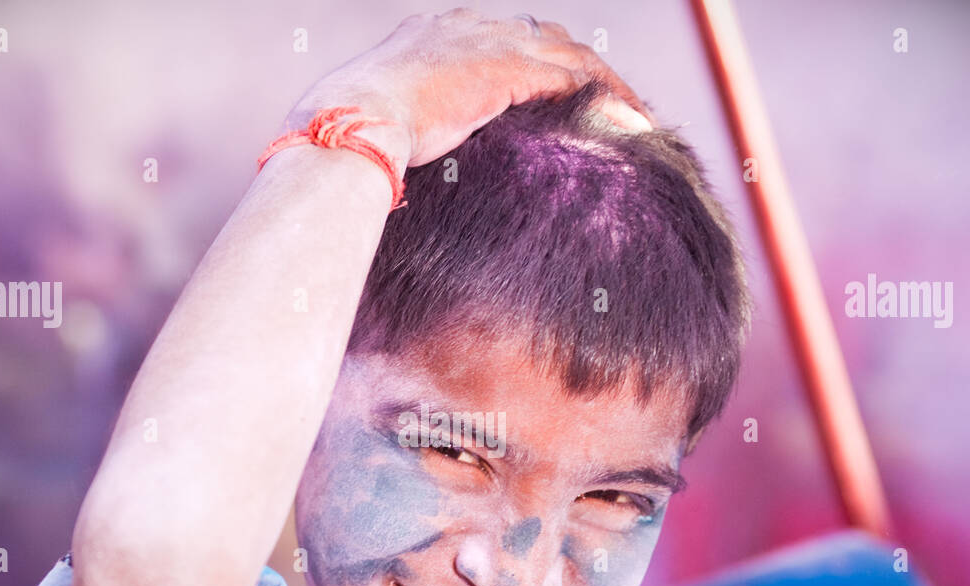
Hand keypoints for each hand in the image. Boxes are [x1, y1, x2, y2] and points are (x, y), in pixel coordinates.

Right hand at [287, 8, 655, 167]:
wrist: (341, 130)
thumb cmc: (334, 141)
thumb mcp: (363, 130)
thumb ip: (388, 138)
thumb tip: (379, 176)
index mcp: (428, 36)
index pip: (497, 39)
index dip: (531, 66)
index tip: (551, 98)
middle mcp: (464, 26)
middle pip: (543, 38)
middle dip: (576, 71)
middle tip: (605, 108)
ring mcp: (488, 42)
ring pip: (570, 56)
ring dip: (605, 87)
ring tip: (635, 121)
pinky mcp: (509, 68)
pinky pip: (577, 80)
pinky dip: (607, 101)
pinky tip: (632, 126)